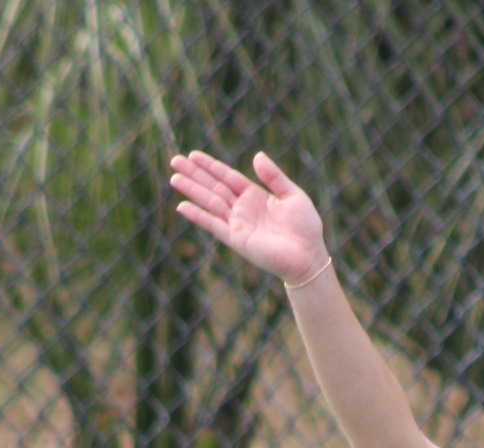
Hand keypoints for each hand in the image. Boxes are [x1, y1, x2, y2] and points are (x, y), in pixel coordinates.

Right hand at [169, 149, 328, 284]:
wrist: (309, 255)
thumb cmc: (305, 227)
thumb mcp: (292, 195)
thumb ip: (273, 177)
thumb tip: (256, 156)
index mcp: (255, 196)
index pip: (228, 177)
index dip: (211, 166)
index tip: (193, 155)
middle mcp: (243, 209)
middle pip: (214, 187)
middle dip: (195, 174)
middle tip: (175, 161)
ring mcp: (238, 224)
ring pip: (210, 202)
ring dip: (192, 190)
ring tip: (174, 178)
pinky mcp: (236, 239)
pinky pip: (213, 225)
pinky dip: (198, 216)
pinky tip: (182, 206)